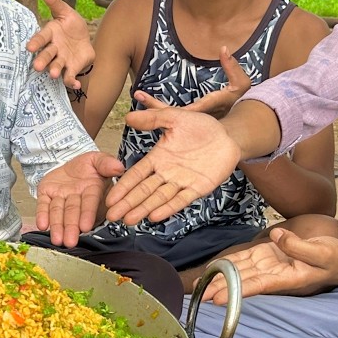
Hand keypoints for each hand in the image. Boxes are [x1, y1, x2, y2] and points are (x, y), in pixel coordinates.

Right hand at [26, 0, 94, 89]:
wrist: (85, 41)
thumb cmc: (71, 25)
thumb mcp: (65, 11)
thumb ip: (54, 1)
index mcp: (50, 34)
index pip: (41, 38)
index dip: (35, 42)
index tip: (29, 47)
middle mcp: (53, 49)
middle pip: (46, 54)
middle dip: (42, 60)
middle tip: (37, 66)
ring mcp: (62, 60)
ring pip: (56, 66)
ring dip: (54, 71)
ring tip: (54, 74)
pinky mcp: (71, 69)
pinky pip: (69, 77)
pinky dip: (71, 81)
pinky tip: (75, 84)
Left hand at [36, 151, 124, 246]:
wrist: (70, 164)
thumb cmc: (87, 165)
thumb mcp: (98, 160)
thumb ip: (107, 163)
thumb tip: (119, 168)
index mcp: (92, 190)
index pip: (90, 203)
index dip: (87, 214)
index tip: (85, 227)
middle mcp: (76, 197)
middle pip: (72, 213)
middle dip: (71, 227)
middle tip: (69, 242)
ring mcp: (60, 197)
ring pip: (58, 213)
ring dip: (57, 227)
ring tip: (56, 240)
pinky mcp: (46, 194)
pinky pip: (43, 205)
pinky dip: (42, 215)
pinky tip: (42, 225)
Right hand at [105, 108, 239, 224]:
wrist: (227, 135)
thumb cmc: (200, 126)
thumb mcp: (175, 117)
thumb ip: (153, 118)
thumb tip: (128, 117)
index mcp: (158, 158)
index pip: (136, 174)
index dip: (123, 187)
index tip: (110, 199)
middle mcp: (167, 173)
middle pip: (143, 190)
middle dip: (127, 203)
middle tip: (111, 217)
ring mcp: (182, 182)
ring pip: (159, 198)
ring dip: (143, 209)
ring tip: (129, 220)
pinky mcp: (198, 188)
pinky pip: (181, 199)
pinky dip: (168, 208)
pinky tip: (155, 216)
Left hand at [133, 46, 250, 117]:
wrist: (244, 125)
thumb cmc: (242, 102)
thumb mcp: (242, 84)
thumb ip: (233, 67)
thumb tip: (224, 48)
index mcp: (207, 108)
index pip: (184, 110)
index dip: (165, 109)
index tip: (149, 101)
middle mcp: (197, 119)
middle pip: (172, 116)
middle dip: (153, 108)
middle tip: (137, 94)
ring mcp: (192, 122)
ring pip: (170, 119)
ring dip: (153, 109)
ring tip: (138, 95)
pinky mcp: (190, 123)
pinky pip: (173, 118)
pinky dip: (161, 111)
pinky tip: (148, 104)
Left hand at [201, 228, 337, 304]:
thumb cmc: (334, 259)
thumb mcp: (322, 252)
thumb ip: (298, 245)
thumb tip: (276, 236)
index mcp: (287, 278)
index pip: (258, 286)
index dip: (236, 292)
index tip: (218, 299)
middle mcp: (274, 274)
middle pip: (242, 281)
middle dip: (220, 288)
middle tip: (198, 294)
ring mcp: (268, 264)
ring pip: (239, 271)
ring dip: (219, 278)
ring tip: (198, 286)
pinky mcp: (266, 254)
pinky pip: (244, 259)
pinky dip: (228, 263)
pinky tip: (212, 269)